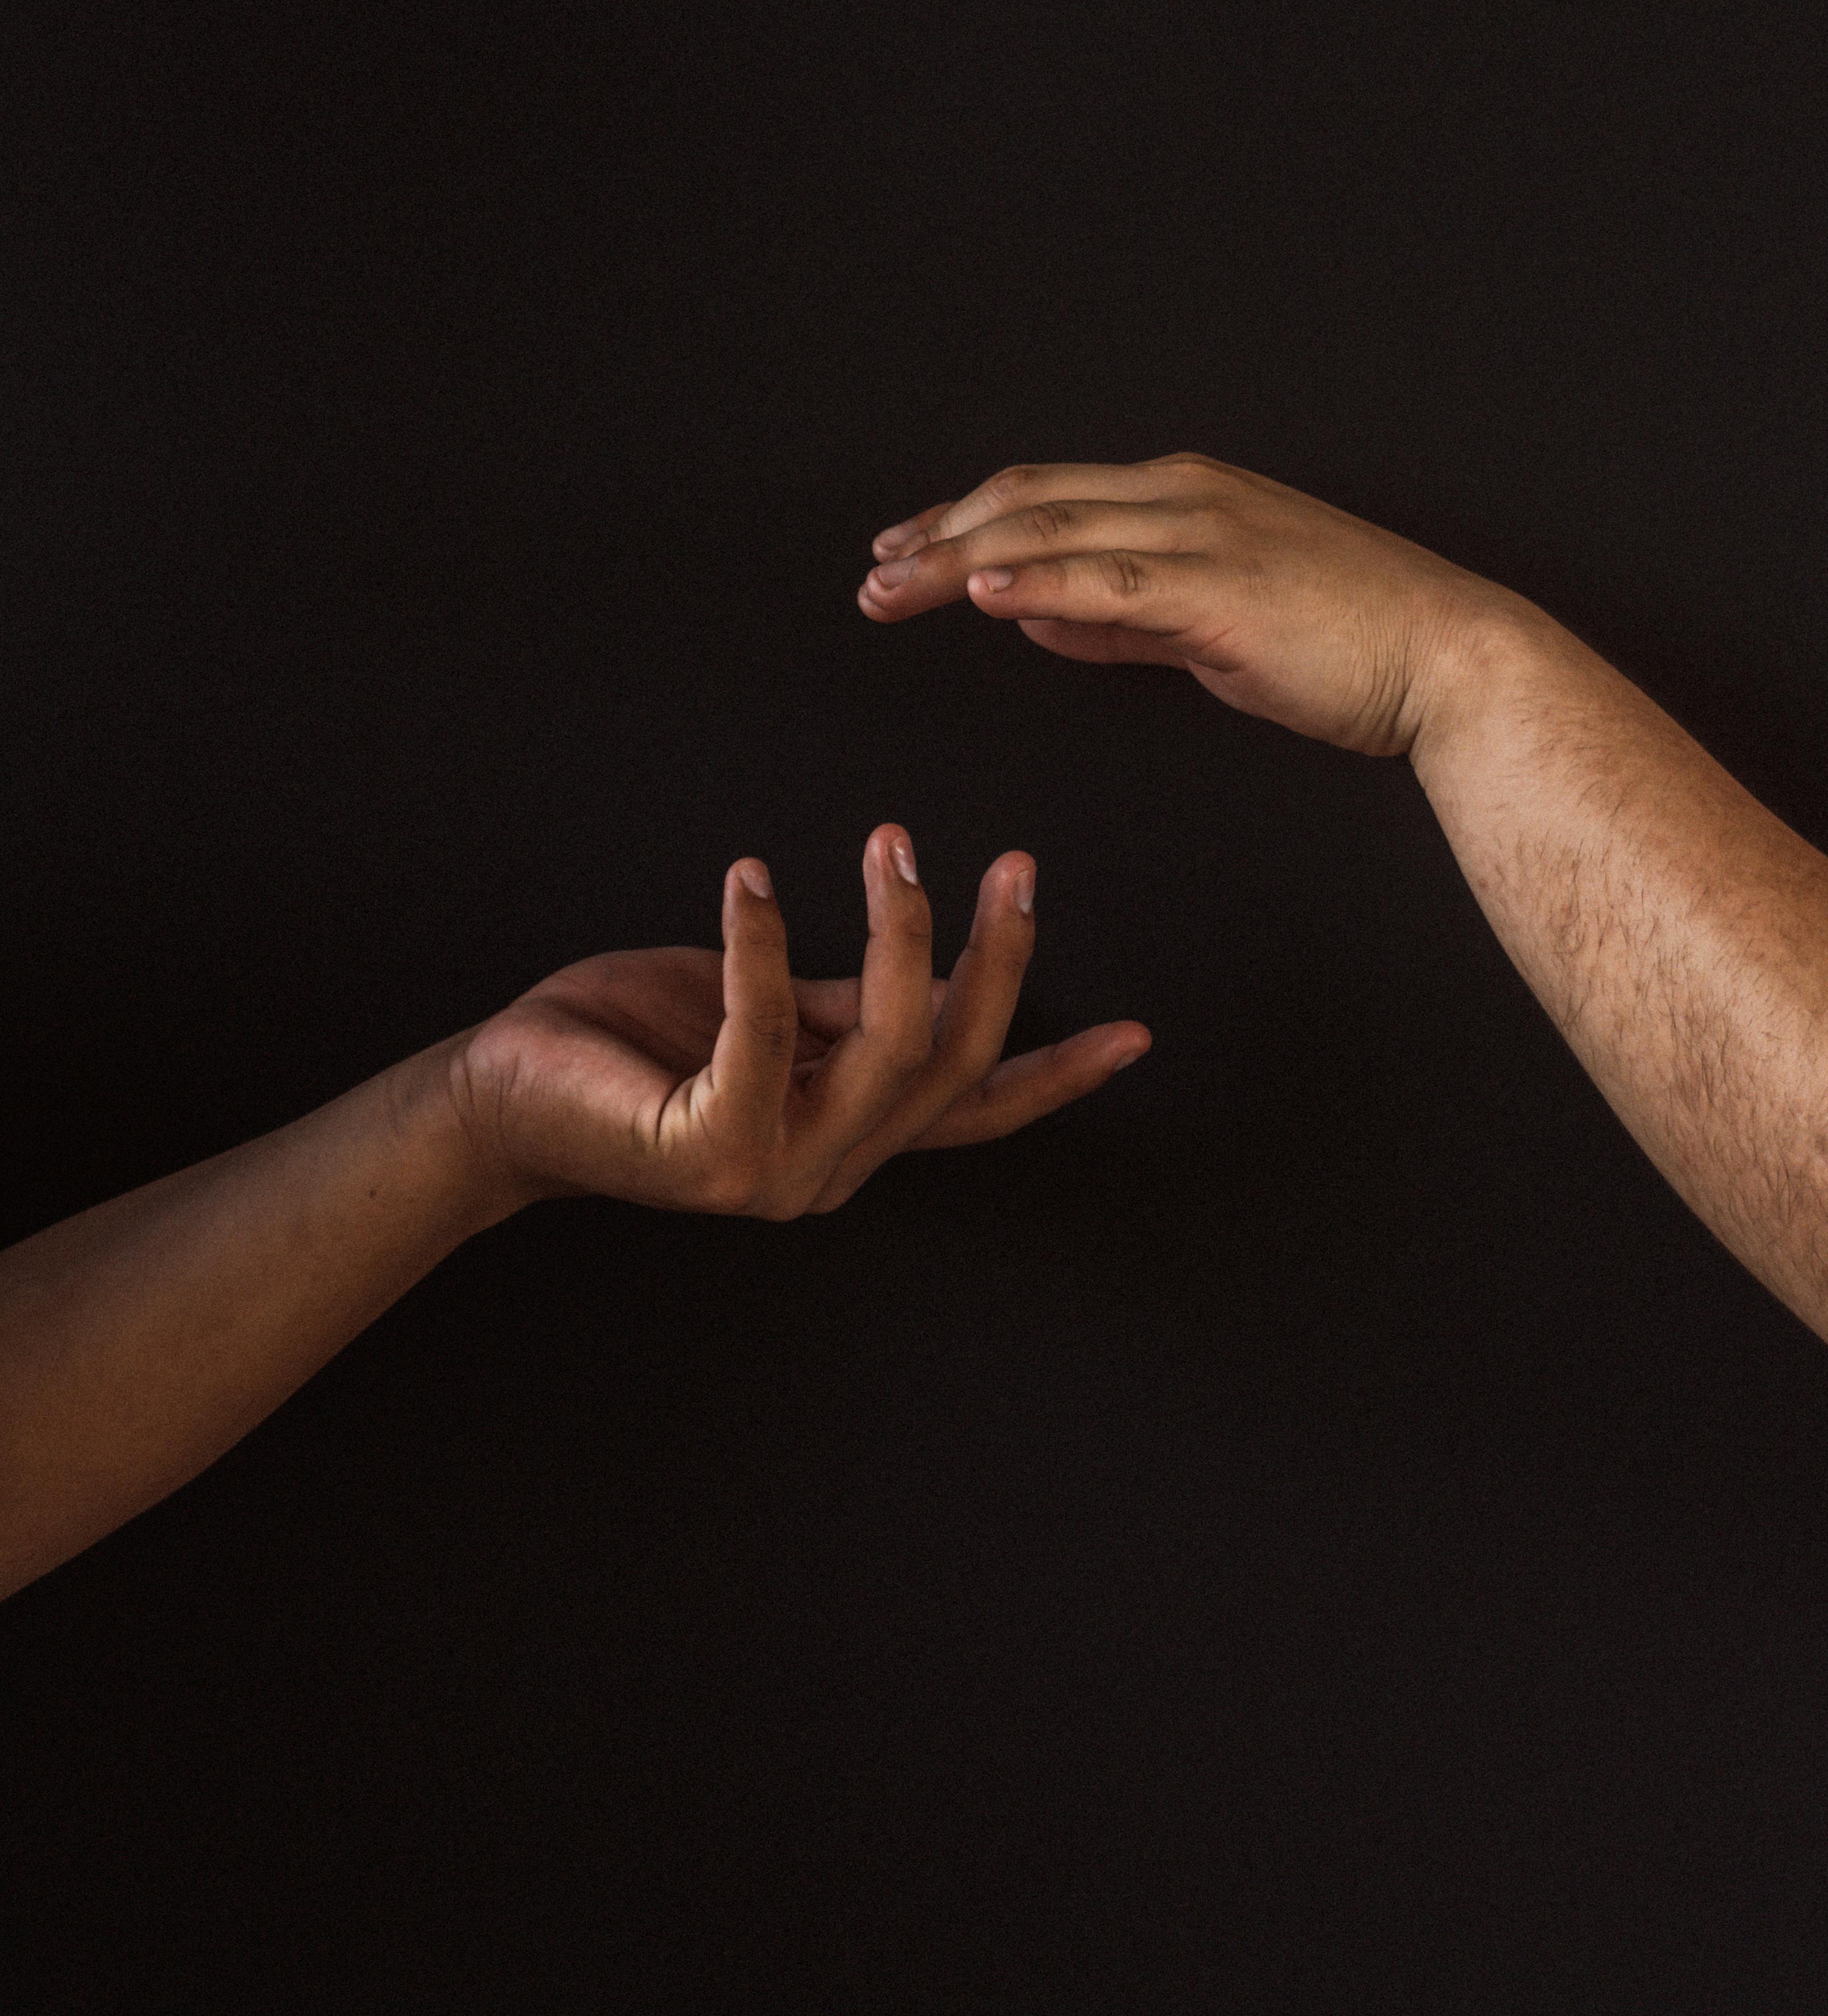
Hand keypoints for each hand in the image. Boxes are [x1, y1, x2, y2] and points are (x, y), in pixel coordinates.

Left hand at [447, 827, 1150, 1217]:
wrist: (503, 1091)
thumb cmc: (630, 1041)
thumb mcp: (771, 1008)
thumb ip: (850, 1003)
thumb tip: (930, 960)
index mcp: (851, 1131)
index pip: (976, 1110)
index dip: (1058, 1075)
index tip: (1136, 1035)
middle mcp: (829, 1165)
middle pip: (952, 1059)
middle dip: (995, 956)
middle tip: (1008, 861)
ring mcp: (775, 1171)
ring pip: (889, 1047)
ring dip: (900, 933)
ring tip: (888, 845)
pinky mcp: (710, 1152)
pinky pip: (763, 1029)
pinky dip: (762, 941)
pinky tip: (752, 876)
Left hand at [857, 453, 1522, 758]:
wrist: (1449, 658)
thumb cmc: (1345, 646)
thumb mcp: (1210, 628)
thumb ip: (1122, 622)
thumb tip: (1037, 619)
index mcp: (1183, 497)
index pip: (1046, 496)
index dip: (964, 521)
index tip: (904, 552)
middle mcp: (1183, 496)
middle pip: (1028, 503)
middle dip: (938, 538)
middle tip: (872, 576)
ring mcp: (1201, 535)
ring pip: (1050, 535)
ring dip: (958, 562)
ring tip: (889, 590)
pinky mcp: (1219, 589)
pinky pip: (1109, 582)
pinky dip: (1036, 584)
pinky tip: (979, 596)